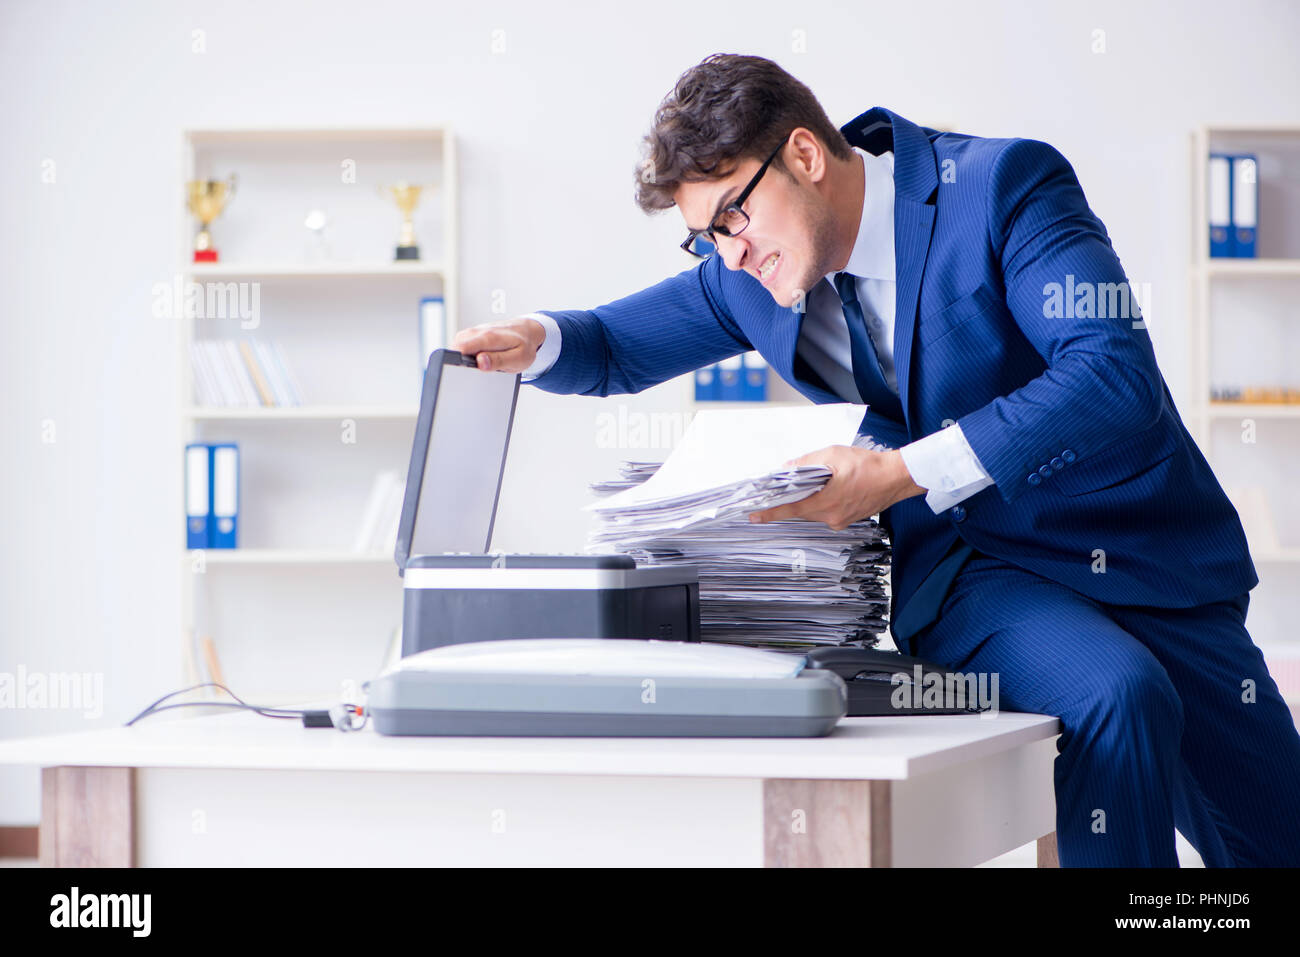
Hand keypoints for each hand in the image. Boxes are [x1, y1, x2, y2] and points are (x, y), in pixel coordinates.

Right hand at [449, 318, 545, 372]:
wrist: (527, 331)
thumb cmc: (523, 346)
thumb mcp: (518, 359)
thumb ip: (498, 361)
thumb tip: (480, 362)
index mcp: (489, 338)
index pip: (461, 348)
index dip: (457, 362)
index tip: (460, 372)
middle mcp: (479, 332)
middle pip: (455, 348)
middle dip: (460, 362)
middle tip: (476, 370)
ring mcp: (474, 331)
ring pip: (457, 346)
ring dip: (464, 358)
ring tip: (482, 363)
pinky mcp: (473, 334)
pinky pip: (462, 345)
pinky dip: (467, 353)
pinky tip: (480, 357)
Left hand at [748, 446, 924, 529]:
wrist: (896, 477)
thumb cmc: (869, 465)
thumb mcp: (833, 455)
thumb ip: (807, 462)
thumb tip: (788, 468)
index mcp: (825, 501)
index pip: (790, 509)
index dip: (771, 512)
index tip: (755, 516)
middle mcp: (831, 516)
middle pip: (801, 510)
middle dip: (794, 498)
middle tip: (789, 486)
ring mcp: (840, 520)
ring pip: (814, 511)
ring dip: (810, 498)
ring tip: (820, 482)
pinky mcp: (847, 519)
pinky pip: (826, 512)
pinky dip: (823, 501)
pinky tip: (832, 489)